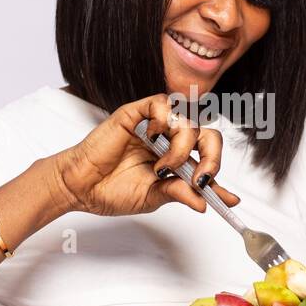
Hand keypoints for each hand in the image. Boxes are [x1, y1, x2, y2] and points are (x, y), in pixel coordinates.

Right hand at [44, 92, 241, 216]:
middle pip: (208, 135)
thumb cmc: (111, 190)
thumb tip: (209, 203)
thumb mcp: (154, 197)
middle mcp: (170, 141)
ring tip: (161, 167)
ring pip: (189, 122)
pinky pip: (163, 102)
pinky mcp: (138, 113)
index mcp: (177, 160)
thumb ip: (181, 194)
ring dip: (182, 148)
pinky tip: (151, 137)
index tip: (224, 197)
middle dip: (212, 157)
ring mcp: (156, 126)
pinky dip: (164, 119)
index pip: (208, 159)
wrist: (81, 187)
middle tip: (200, 177)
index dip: (218, 174)